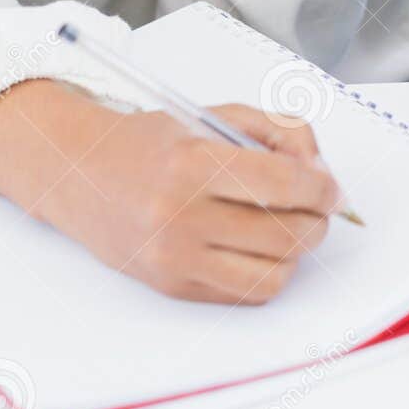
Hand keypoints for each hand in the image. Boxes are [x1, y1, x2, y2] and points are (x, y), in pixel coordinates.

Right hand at [0, 82, 339, 304]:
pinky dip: (268, 272)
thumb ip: (271, 131)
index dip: (320, 185)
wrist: (77, 173)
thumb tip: (319, 168)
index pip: (282, 182)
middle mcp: (181, 215)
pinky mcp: (174, 286)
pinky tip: (262, 246)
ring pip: (274, 272)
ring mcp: (176, 257)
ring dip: (297, 250)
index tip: (330, 184)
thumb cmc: (147, 141)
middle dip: (318, 218)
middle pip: (285, 232)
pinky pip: (246, 292)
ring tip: (290, 224)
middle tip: (320, 203)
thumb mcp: (209, 115)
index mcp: (191, 162)